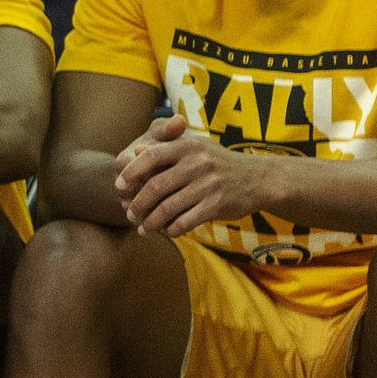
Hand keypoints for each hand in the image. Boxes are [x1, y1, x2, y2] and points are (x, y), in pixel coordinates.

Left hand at [112, 113, 270, 236]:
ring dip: (151, 221)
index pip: (151, 156)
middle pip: (156, 186)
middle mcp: (198, 163)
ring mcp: (208, 185)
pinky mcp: (217, 205)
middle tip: (129, 214)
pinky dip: (172, 229)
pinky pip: (186, 221)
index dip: (131, 172)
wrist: (258, 179)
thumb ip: (166, 148)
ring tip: (143, 229)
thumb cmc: (218, 163)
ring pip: (169, 207)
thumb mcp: (195, 147)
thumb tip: (135, 150)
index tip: (118, 186)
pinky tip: (167, 232)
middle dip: (137, 203)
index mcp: (189, 146)